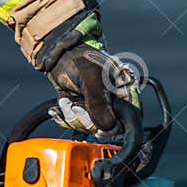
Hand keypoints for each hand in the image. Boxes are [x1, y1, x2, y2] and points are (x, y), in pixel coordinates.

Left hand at [36, 10, 137, 134]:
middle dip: (87, 120)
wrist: (57, 55)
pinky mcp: (81, 108)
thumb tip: (108, 127)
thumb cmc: (80, 59)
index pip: (128, 118)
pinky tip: (59, 108)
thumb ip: (100, 103)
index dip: (115, 128)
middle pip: (106, 127)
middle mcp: (111, 101)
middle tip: (76, 107)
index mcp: (123, 91)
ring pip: (89, 127)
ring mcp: (96, 106)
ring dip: (73, 117)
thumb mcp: (93, 79)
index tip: (100, 131)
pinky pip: (75, 124)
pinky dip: (64, 118)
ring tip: (66, 102)